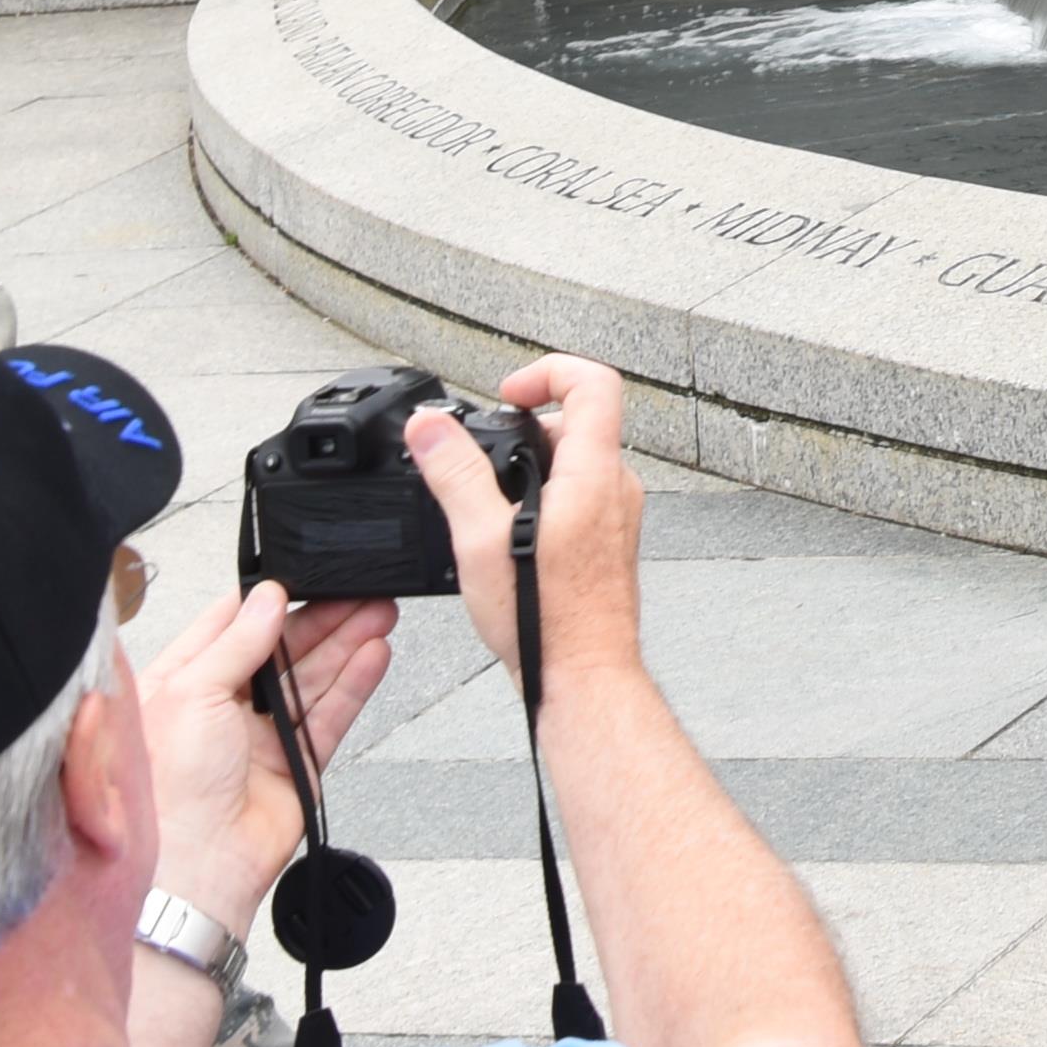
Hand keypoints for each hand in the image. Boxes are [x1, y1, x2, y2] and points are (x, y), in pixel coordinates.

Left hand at [135, 576, 395, 933]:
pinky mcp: (296, 763)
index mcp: (180, 684)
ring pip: (312, 679)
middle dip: (322, 620)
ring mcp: (260, 736)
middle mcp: (219, 708)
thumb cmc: (168, 793)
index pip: (229, 627)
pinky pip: (330, 715)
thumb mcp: (192, 693)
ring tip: (379, 614)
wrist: (197, 867)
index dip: (268, 602)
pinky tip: (372, 657)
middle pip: (281, 650)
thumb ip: (237, 642)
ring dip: (346, 644)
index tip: (304, 578)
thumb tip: (268, 599)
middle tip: (360, 593)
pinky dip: (353, 685)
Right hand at [411, 353, 650, 682]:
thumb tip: (430, 427)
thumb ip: (455, 474)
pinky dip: (542, 499)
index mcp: (594, 474)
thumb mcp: (481, 539)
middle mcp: (615, 488)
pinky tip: (509, 537)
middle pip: (579, 422)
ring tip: (490, 505)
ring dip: (531, 469)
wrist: (582, 675)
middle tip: (483, 456)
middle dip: (525, 428)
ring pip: (575, 464)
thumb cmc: (547, 620)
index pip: (594, 383)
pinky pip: (578, 497)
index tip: (509, 393)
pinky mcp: (607, 543)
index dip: (548, 371)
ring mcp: (616, 517)